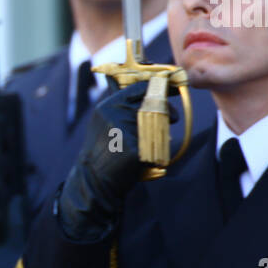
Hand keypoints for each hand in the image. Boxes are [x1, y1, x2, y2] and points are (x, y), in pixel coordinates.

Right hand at [57, 81, 169, 241]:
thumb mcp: (106, 123)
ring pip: (158, 125)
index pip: (138, 87)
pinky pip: (157, 145)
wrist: (93, 180)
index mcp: (108, 105)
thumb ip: (123, 109)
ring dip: (162, 134)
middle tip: (174, 117)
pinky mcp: (134, 149)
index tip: (172, 88)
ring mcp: (124, 131)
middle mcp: (115, 114)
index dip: (159, 87)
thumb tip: (153, 94)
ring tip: (153, 144)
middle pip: (154, 104)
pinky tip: (145, 161)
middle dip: (168, 110)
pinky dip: (156, 153)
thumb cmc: (103, 152)